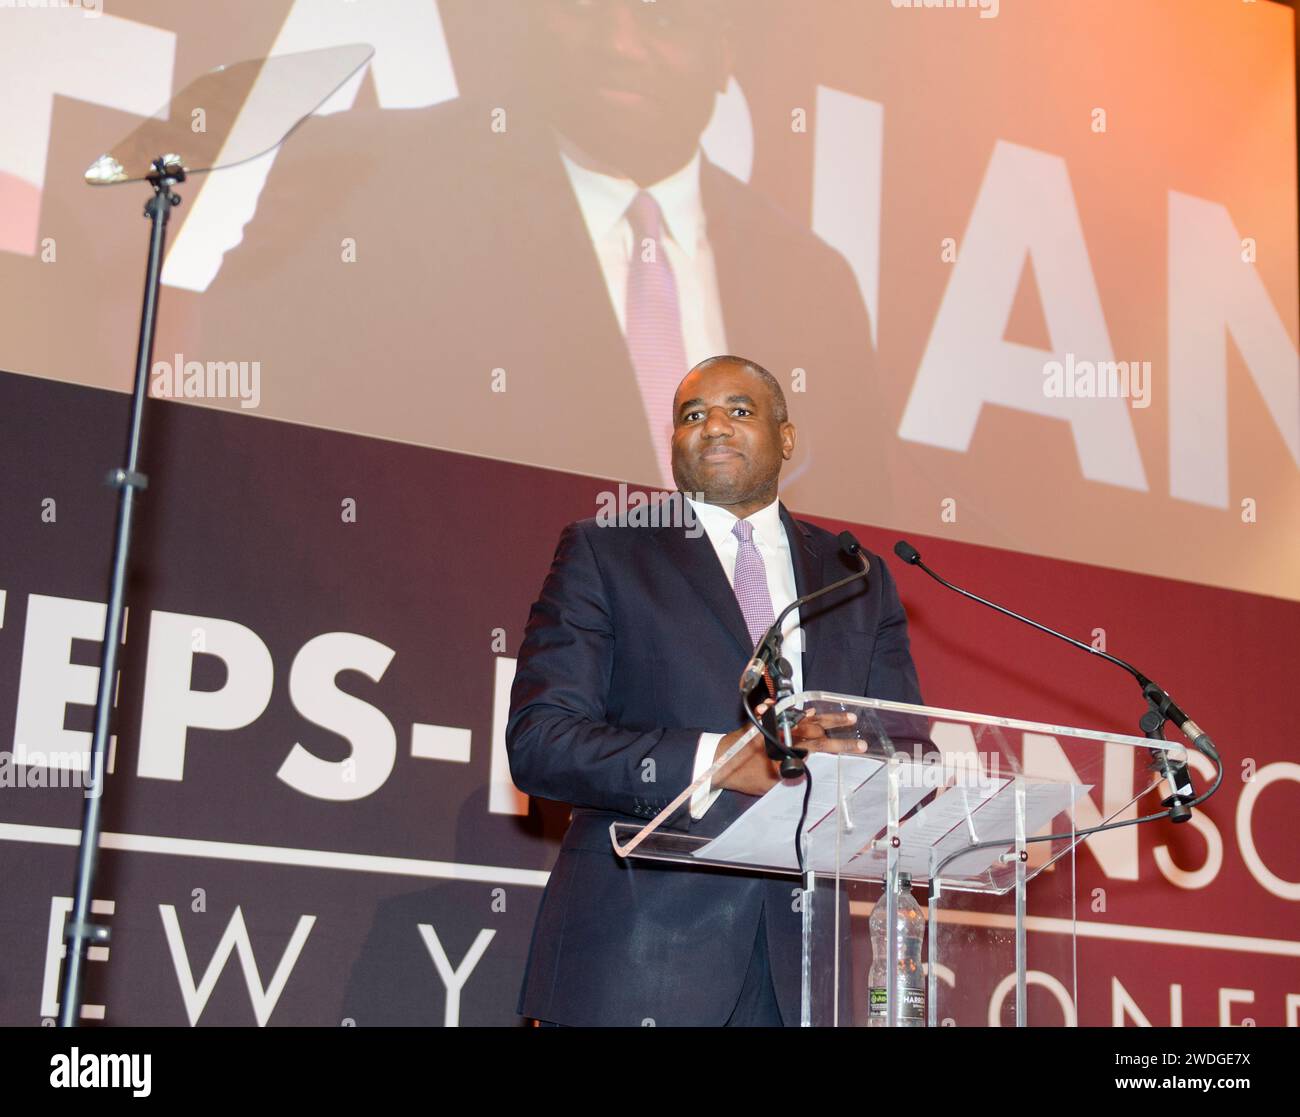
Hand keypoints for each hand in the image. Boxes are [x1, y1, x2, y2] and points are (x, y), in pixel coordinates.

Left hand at [710, 705, 860, 795]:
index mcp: (790, 745)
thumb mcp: (772, 782)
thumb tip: (810, 765)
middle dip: (838, 726)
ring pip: (806, 717)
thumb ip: (793, 772)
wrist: (720, 760)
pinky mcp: (769, 721)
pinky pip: (789, 713)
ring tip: (844, 715)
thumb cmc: (745, 775)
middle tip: (855, 721)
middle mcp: (785, 730)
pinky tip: (812, 711)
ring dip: (825, 716)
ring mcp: (777, 723)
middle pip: (817, 725)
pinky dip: (803, 712)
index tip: (860, 747)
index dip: (842, 745)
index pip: (822, 744)